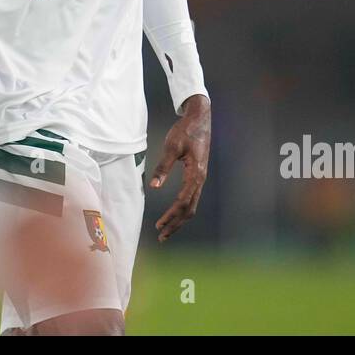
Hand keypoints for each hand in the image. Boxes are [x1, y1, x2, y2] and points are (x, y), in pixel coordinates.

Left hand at [149, 94, 210, 241]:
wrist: (200, 118)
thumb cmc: (185, 130)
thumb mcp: (172, 147)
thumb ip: (163, 167)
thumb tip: (153, 187)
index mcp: (196, 174)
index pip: (183, 202)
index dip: (171, 215)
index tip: (160, 225)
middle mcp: (200, 179)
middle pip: (190, 209)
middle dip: (176, 224)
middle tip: (162, 236)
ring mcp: (201, 177)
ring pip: (192, 205)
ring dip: (180, 219)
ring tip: (167, 230)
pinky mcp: (198, 174)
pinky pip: (192, 197)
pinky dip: (183, 209)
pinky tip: (175, 213)